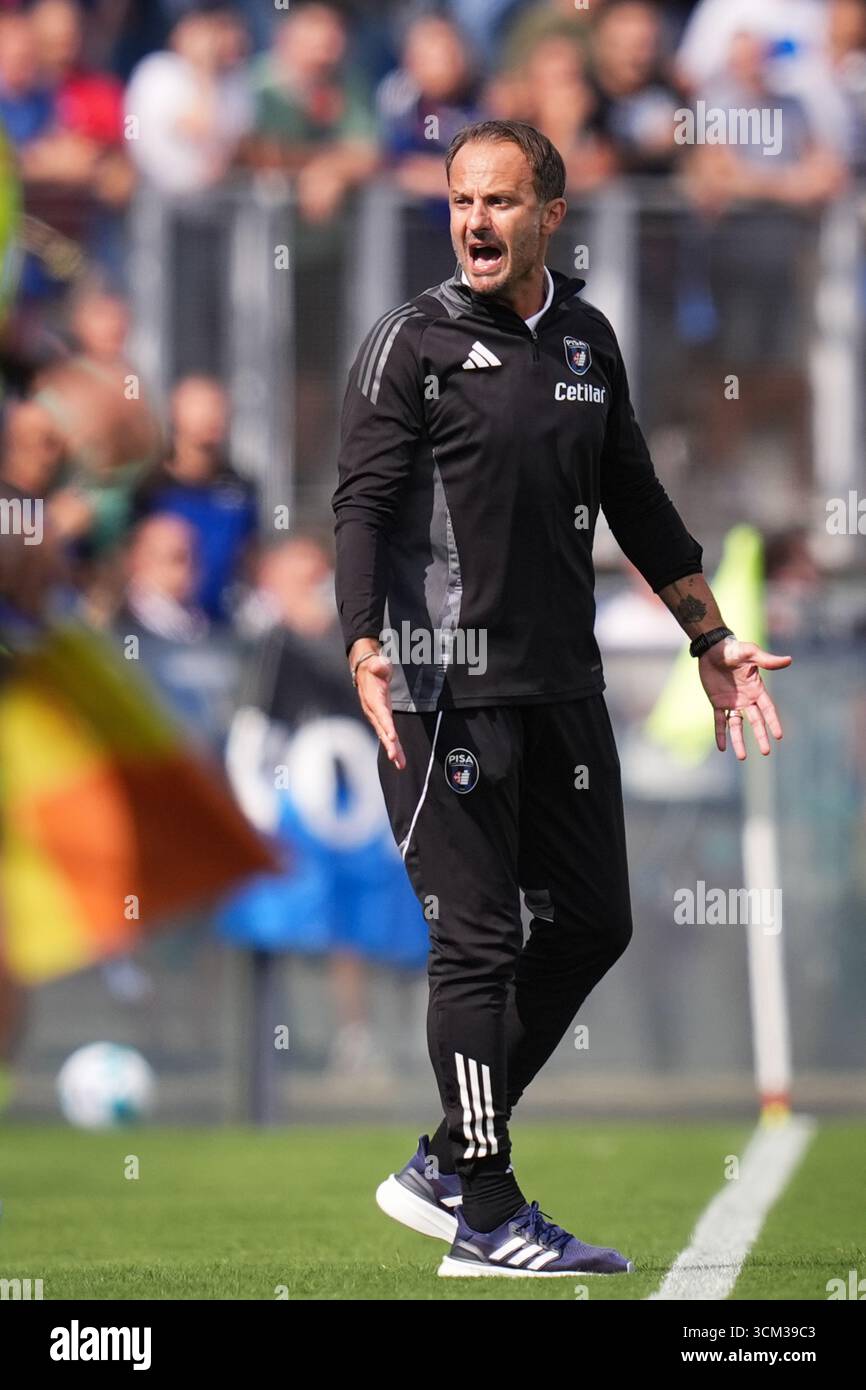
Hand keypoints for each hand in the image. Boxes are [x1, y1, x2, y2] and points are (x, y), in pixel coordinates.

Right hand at [349, 643, 405, 769]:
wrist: (364, 672)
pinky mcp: (381, 720)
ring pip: (385, 736)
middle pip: (382, 729)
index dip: (386, 725)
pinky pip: (387, 735)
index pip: (380, 713)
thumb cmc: (373, 668)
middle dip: (389, 744)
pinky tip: (398, 760)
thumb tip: (379, 665)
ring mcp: (377, 717)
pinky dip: (393, 748)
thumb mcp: (376, 664)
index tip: (392, 737)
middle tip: (395, 758)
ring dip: (392, 750)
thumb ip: (378, 665)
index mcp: (373, 698)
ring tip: (400, 764)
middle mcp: (373, 711)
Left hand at [699, 638, 791, 759]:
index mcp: (757, 689)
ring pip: (737, 725)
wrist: (713, 648)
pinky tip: (722, 747)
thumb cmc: (734, 649)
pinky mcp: (717, 702)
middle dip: (760, 737)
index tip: (779, 736)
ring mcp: (732, 702)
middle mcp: (746, 699)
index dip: (773, 722)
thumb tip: (789, 660)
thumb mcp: (751, 653)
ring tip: (742, 757)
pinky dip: (720, 733)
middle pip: (755, 722)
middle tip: (766, 752)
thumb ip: (767, 660)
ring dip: (739, 741)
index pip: (768, 710)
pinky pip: (719, 721)